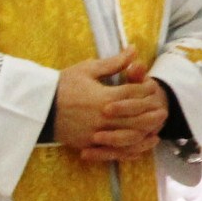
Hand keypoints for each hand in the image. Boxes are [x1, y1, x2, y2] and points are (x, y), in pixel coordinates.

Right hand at [52, 46, 168, 162]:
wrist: (37, 107)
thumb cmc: (62, 85)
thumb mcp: (87, 69)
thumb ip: (114, 63)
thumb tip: (134, 50)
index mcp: (105, 97)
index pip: (136, 94)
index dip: (147, 90)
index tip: (153, 88)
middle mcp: (104, 117)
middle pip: (138, 117)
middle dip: (152, 114)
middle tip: (165, 111)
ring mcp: (96, 133)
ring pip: (130, 136)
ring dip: (146, 133)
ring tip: (156, 129)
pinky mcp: (89, 144)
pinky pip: (114, 150)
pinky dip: (130, 150)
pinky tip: (138, 146)